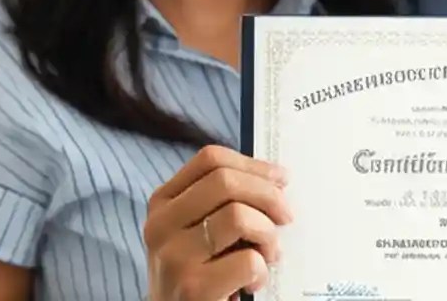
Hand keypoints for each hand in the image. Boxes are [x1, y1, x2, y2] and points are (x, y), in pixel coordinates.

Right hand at [144, 145, 291, 300]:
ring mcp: (173, 256)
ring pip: (239, 216)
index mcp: (163, 203)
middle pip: (226, 181)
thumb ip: (222, 204)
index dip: (253, 165)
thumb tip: (276, 181)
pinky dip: (261, 271)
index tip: (281, 179)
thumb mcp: (198, 232)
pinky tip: (252, 284)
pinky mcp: (192, 288)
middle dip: (268, 195)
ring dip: (267, 236)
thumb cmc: (198, 274)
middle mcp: (161, 225)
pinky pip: (248, 260)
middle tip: (286, 217)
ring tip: (268, 256)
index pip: (211, 159)